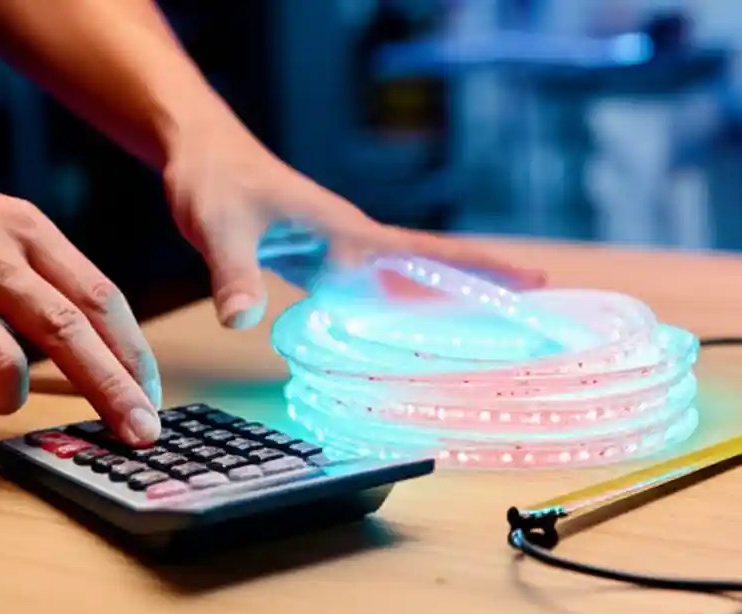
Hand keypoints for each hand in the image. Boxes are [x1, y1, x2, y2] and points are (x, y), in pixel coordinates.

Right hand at [0, 141, 161, 444]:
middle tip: (141, 435)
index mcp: (20, 227)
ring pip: (7, 375)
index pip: (99, 296)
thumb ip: (39, 269)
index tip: (151, 395)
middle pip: (71, 335)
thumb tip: (97, 342)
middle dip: (115, 394)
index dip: (133, 353)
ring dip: (7, 401)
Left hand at [161, 112, 545, 328]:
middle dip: (486, 284)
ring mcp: (340, 252)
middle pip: (434, 268)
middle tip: (541, 304)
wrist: (200, 153)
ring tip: (496, 327)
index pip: (429, 254)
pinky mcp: (321, 261)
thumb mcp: (221, 228)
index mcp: (347, 232)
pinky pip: (372, 291)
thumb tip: (243, 320)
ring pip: (407, 281)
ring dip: (449, 299)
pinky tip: (408, 333)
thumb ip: (234, 275)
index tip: (533, 281)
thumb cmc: (215, 181)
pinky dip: (400, 310)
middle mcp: (354, 242)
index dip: (481, 269)